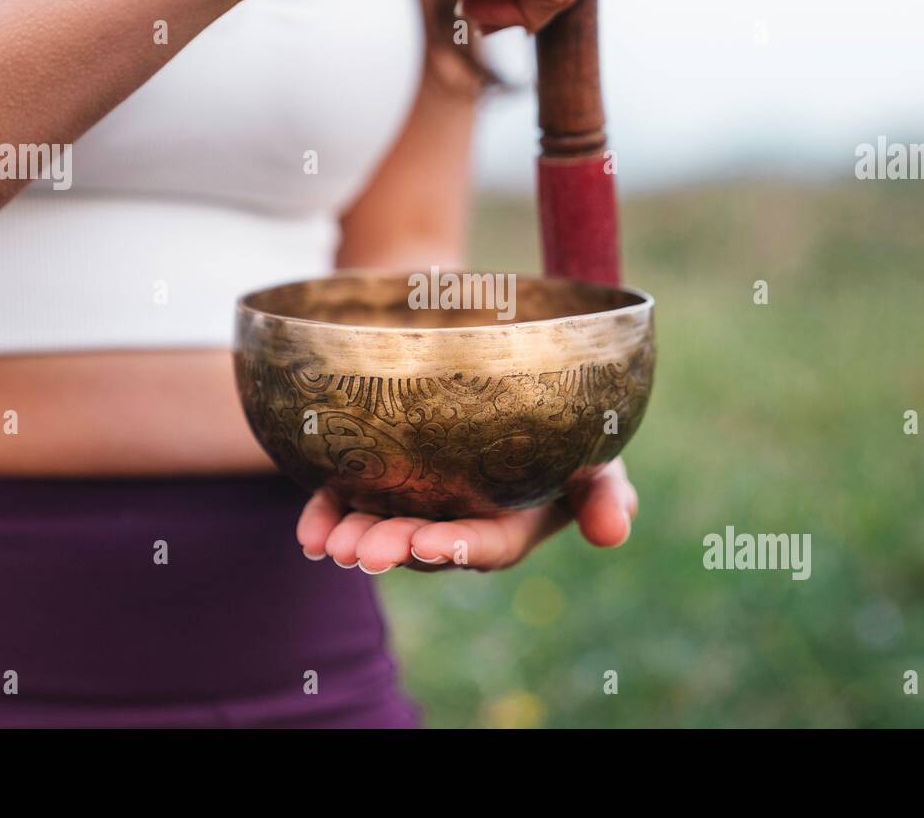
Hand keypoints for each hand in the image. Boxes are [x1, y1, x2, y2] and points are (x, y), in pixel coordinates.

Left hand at [296, 459, 637, 572]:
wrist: (512, 373)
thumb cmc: (565, 425)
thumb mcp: (596, 454)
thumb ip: (605, 491)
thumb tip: (613, 532)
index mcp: (509, 522)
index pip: (483, 543)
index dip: (456, 546)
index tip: (427, 542)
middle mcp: (457, 520)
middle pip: (424, 541)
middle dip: (394, 546)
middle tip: (363, 550)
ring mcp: (415, 502)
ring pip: (382, 526)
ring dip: (355, 537)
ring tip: (332, 543)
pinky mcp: (381, 480)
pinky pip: (349, 503)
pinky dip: (327, 518)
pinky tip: (310, 534)